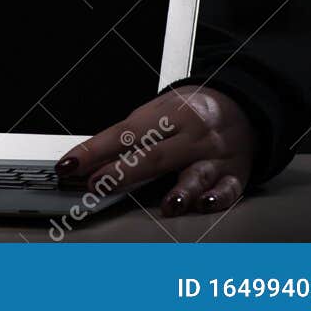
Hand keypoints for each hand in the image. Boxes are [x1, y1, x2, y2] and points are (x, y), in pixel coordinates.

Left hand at [55, 86, 255, 215]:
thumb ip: (128, 137)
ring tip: (167, 204)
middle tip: (96, 184)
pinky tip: (205, 204)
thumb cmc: (189, 113)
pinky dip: (217, 197)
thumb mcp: (157, 113)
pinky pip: (228, 188)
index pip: (123, 133)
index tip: (69, 165)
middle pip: (155, 155)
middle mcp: (191, 134)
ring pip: (196, 173)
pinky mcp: (235, 174)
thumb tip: (88, 162)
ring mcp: (214, 155)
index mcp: (167, 114)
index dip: (93, 150)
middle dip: (124, 171)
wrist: (241, 106)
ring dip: (181, 189)